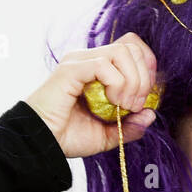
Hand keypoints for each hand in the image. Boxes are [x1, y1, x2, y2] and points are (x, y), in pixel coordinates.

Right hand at [23, 33, 158, 158]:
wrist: (40, 144)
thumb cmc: (68, 137)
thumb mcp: (109, 134)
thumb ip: (131, 125)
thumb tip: (151, 114)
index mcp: (98, 67)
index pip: (132, 47)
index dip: (147, 67)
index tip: (146, 96)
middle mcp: (88, 58)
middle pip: (132, 47)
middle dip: (144, 77)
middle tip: (135, 105)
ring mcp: (79, 61)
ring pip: (122, 51)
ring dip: (132, 80)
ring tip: (123, 105)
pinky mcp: (71, 69)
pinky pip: (104, 63)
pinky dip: (117, 83)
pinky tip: (112, 102)